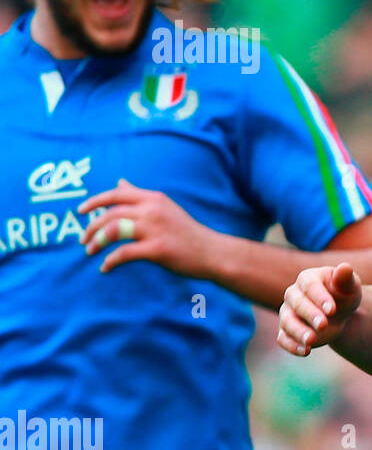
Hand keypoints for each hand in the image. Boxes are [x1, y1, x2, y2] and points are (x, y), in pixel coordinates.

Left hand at [78, 179, 214, 273]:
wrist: (213, 252)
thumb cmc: (186, 232)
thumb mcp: (164, 208)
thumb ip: (140, 196)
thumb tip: (120, 182)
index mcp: (154, 198)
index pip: (117, 194)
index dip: (94, 201)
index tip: (80, 212)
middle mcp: (153, 210)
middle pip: (110, 214)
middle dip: (91, 228)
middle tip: (83, 240)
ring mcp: (155, 229)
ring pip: (113, 231)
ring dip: (96, 242)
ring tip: (90, 252)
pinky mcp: (157, 249)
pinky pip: (123, 254)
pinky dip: (110, 261)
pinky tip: (105, 268)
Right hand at [278, 263, 363, 356]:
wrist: (339, 313)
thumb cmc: (344, 294)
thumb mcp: (350, 286)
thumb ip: (346, 278)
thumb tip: (345, 268)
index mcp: (308, 278)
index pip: (310, 286)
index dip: (320, 297)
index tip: (332, 310)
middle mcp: (293, 294)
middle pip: (297, 303)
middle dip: (310, 314)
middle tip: (323, 325)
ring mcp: (288, 313)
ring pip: (287, 322)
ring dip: (298, 332)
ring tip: (311, 341)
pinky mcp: (287, 331)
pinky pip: (283, 338)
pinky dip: (292, 346)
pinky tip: (305, 351)